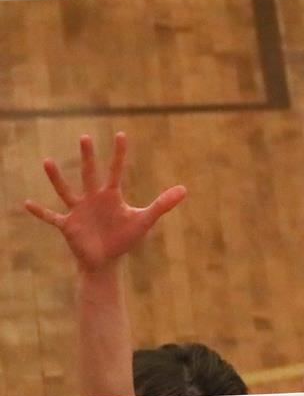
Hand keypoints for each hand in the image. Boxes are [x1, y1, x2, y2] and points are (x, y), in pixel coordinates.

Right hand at [23, 133, 185, 271]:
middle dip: (88, 157)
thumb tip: (185, 189)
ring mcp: (78, 210)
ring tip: (47, 161)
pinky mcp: (68, 225)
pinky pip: (51, 217)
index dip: (119, 154)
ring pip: (66, 190)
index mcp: (111, 195)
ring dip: (57, 178)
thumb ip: (163, 204)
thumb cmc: (124, 238)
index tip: (121, 134)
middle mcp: (92, 198)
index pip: (116, 170)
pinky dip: (40, 212)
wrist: (107, 260)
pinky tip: (25, 203)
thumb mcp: (145, 220)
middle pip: (90, 174)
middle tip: (86, 136)